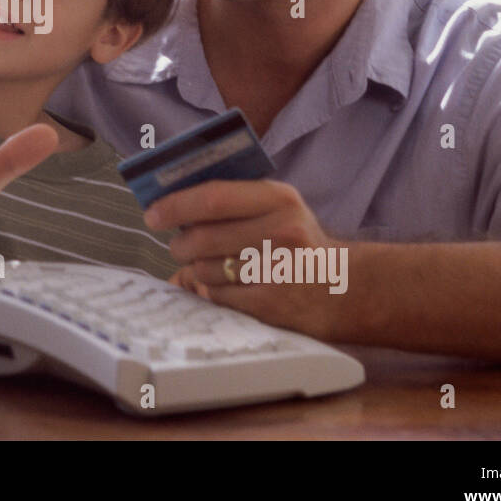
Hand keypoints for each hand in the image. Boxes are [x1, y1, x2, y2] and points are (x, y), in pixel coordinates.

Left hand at [146, 179, 346, 340]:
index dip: (175, 205)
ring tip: (208, 264)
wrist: (348, 287)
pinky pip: (218, 295)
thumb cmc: (299, 242)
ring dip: (196, 268)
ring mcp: (278, 269)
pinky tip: (225, 283)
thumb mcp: (280, 207)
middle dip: (179, 243)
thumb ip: (235, 198)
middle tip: (178, 245)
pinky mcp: (272, 303)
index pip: (213, 197)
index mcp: (279, 198)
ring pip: (206, 268)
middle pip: (202, 237)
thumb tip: (171, 200)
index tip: (152, 213)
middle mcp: (281, 231)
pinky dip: (212, 290)